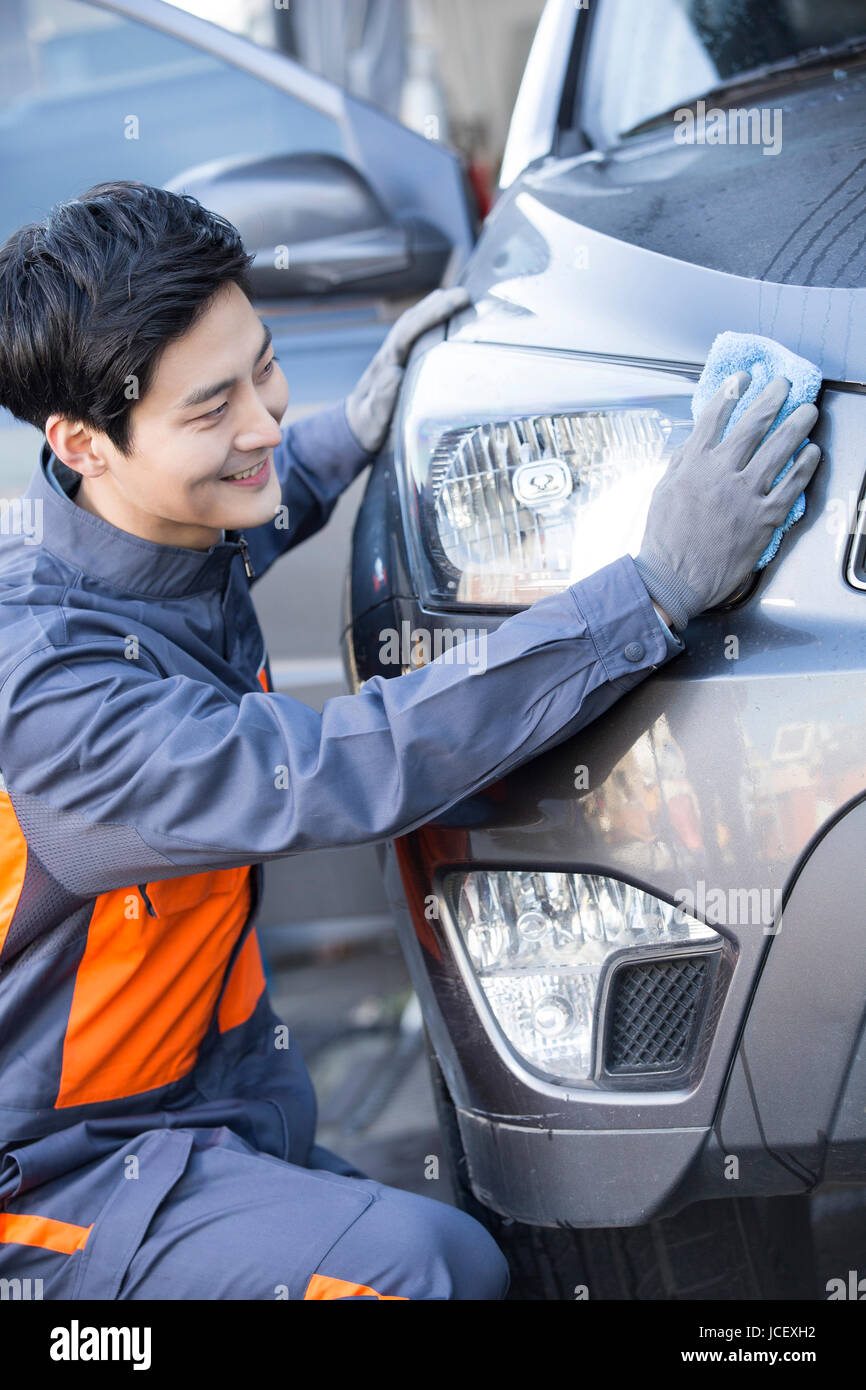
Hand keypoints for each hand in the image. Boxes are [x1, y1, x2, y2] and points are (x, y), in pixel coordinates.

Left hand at [344, 286, 471, 453]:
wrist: (354, 428)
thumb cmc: (366, 427)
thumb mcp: (372, 420)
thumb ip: (382, 399)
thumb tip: (395, 371)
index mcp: (385, 365)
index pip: (408, 332)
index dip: (430, 315)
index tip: (453, 303)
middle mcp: (389, 354)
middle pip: (411, 321)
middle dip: (437, 304)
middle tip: (465, 295)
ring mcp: (394, 356)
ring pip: (412, 324)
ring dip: (434, 308)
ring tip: (459, 298)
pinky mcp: (400, 361)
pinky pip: (416, 336)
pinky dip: (431, 322)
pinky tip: (447, 319)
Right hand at [632, 372, 820, 630]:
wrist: (674, 580)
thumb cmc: (665, 540)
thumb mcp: (661, 492)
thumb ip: (681, 463)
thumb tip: (694, 441)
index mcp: (693, 464)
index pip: (714, 416)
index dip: (731, 391)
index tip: (744, 377)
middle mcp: (721, 473)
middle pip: (753, 425)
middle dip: (773, 398)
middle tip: (785, 385)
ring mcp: (745, 495)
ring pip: (779, 449)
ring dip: (797, 424)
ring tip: (809, 410)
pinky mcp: (764, 518)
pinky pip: (792, 485)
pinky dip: (805, 465)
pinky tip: (813, 452)